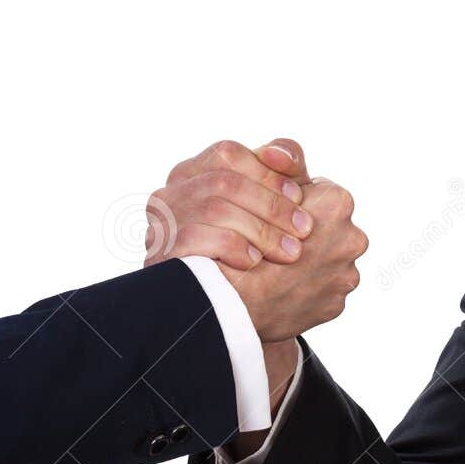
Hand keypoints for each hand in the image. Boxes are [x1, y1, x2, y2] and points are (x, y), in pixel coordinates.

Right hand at [144, 139, 314, 270]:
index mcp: (192, 174)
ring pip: (213, 207)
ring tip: (291, 251)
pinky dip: (231, 246)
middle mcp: (169, 194)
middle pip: (224, 181)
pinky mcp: (159, 256)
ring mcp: (159, 224)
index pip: (228, 154)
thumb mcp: (269, 205)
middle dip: (271, 204)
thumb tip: (278, 154)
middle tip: (305, 229)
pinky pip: (195, 238)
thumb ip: (281, 171)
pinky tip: (255, 261)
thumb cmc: (250, 247)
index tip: (300, 196)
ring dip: (260, 229)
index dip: (267, 173)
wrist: (220, 310)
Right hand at [219, 178, 367, 341]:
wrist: (227, 304)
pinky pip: (321, 289)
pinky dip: (304, 289)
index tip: (271, 218)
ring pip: (326, 259)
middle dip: (306, 233)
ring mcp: (347, 275)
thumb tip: (278, 154)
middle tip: (273, 243)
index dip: (290, 203)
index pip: (318, 193)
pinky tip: (279, 290)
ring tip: (273, 269)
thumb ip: (280, 167)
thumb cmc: (239, 237)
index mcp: (337, 203)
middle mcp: (353, 239)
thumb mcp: (256, 185)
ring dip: (308, 262)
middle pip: (326, 227)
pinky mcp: (336, 304)